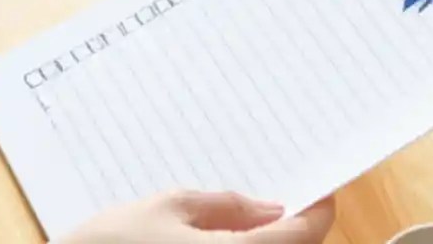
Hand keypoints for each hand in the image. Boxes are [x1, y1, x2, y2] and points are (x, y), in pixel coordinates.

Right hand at [58, 191, 334, 243]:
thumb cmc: (113, 242)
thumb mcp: (169, 207)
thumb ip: (227, 207)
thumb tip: (270, 209)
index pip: (305, 235)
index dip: (319, 210)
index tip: (320, 193)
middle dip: (292, 231)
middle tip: (276, 205)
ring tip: (239, 225)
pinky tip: (220, 242)